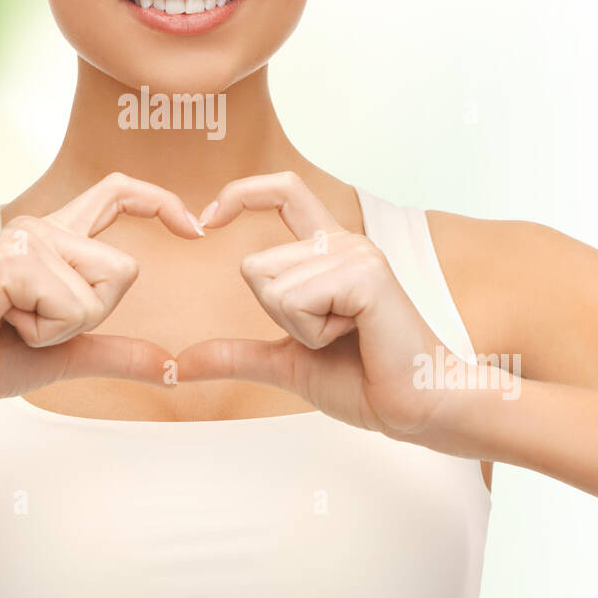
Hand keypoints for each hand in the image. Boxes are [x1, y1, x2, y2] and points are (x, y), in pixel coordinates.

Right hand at [0, 172, 199, 410]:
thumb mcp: (64, 354)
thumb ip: (118, 353)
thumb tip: (173, 367)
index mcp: (53, 238)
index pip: (117, 193)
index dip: (159, 201)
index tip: (196, 229)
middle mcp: (41, 225)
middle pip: (125, 270)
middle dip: (93, 317)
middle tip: (32, 326)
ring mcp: (26, 237)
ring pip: (102, 289)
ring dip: (64, 328)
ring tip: (12, 324)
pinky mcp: (12, 259)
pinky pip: (72, 306)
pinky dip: (44, 334)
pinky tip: (1, 324)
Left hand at [175, 172, 452, 442]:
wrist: (416, 406)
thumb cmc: (365, 379)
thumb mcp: (287, 362)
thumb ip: (237, 355)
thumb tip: (182, 363)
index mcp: (329, 252)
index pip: (282, 191)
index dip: (240, 194)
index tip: (206, 220)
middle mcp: (343, 243)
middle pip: (254, 267)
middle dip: (277, 317)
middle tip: (330, 336)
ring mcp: (356, 254)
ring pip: (271, 287)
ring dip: (299, 329)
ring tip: (347, 337)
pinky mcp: (364, 274)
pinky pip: (295, 300)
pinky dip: (313, 333)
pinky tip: (355, 336)